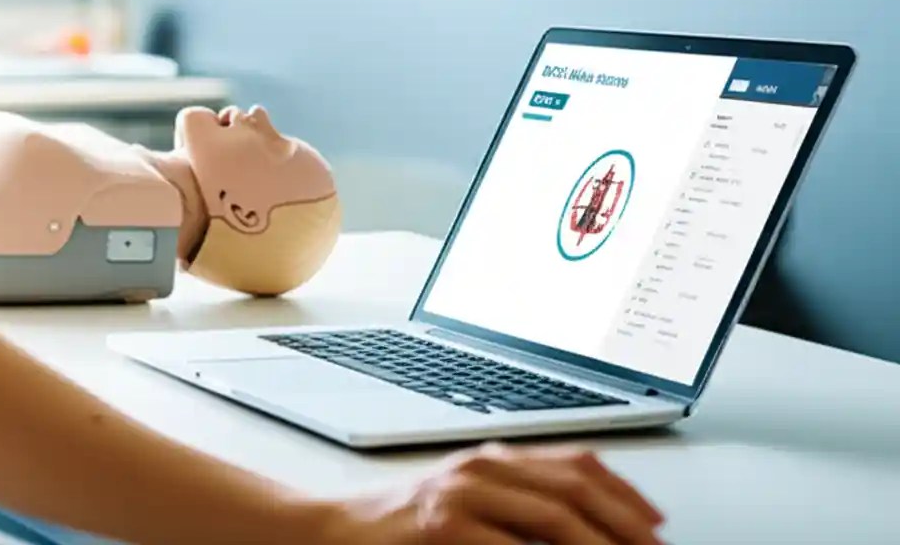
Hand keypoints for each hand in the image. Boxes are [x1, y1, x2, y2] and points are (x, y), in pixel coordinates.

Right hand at [322, 442, 663, 544]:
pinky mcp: (442, 529)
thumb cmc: (399, 525)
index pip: (579, 465)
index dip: (627, 496)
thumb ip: (517, 503)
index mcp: (493, 458)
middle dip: (626, 527)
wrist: (331, 532)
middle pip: (576, 491)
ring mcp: (461, 497)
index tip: (658, 526)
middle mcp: (482, 468)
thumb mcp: (465, 501)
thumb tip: (584, 526)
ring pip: (555, 519)